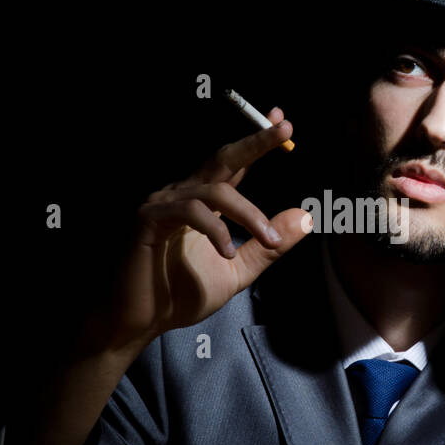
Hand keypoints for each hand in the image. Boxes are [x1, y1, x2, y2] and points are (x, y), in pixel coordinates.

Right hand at [93, 108, 311, 347]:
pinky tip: (227, 253)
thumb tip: (305, 217)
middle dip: (255, 141)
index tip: (283, 121)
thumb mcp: (238, 271)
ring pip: (214, 191)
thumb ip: (268, 247)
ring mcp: (164, 204)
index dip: (257, 142)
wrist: (138, 322)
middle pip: (223, 159)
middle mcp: (183, 195)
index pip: (234, 166)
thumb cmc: (179, 295)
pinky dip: (215, 230)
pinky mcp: (149, 220)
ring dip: (248, 213)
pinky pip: (189, 212)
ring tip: (269, 238)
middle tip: (283, 129)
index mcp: (203, 203)